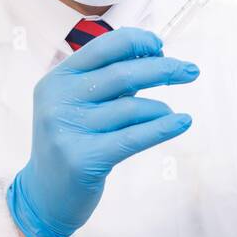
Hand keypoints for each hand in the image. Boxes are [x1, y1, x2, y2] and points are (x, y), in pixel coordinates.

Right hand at [8, 27, 198, 236]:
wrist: (45, 195)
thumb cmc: (74, 143)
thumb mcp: (83, 105)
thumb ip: (112, 82)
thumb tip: (156, 57)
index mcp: (58, 79)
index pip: (103, 47)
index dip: (137, 41)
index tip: (161, 46)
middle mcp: (59, 100)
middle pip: (122, 74)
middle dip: (163, 69)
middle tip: (191, 71)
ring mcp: (68, 129)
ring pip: (131, 108)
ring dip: (160, 108)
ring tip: (171, 114)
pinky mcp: (82, 158)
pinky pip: (134, 137)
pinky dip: (163, 128)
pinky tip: (183, 122)